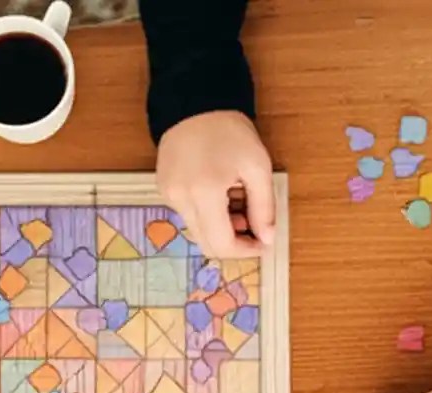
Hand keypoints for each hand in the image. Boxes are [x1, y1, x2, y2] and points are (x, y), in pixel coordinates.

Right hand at [156, 110, 275, 257]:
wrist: (195, 103)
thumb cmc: (229, 131)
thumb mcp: (257, 167)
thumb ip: (264, 207)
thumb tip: (267, 238)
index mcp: (205, 193)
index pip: (222, 244)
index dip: (245, 251)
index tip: (262, 242)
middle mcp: (180, 198)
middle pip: (207, 243)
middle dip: (233, 241)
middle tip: (252, 223)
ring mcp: (169, 195)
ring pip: (198, 231)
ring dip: (220, 227)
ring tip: (237, 201)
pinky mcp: (164, 189)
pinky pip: (188, 214)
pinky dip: (207, 214)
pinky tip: (220, 193)